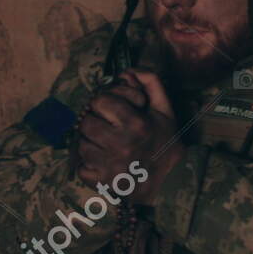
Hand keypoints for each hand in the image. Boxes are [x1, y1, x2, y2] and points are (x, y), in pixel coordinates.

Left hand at [74, 70, 184, 200]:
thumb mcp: (164, 110)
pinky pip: (81, 169)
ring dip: (91, 144)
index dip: (104, 102)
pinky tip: (103, 162)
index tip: (112, 110)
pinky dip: (88, 166)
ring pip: (82, 145)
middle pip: (86, 123)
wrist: (171, 181)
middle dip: (94, 122)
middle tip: (107, 127)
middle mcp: (121, 144)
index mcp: (137, 124)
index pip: (100, 101)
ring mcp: (110, 166)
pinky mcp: (103, 182)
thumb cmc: (165, 143)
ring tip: (106, 146)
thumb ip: (151, 83)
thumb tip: (127, 71)